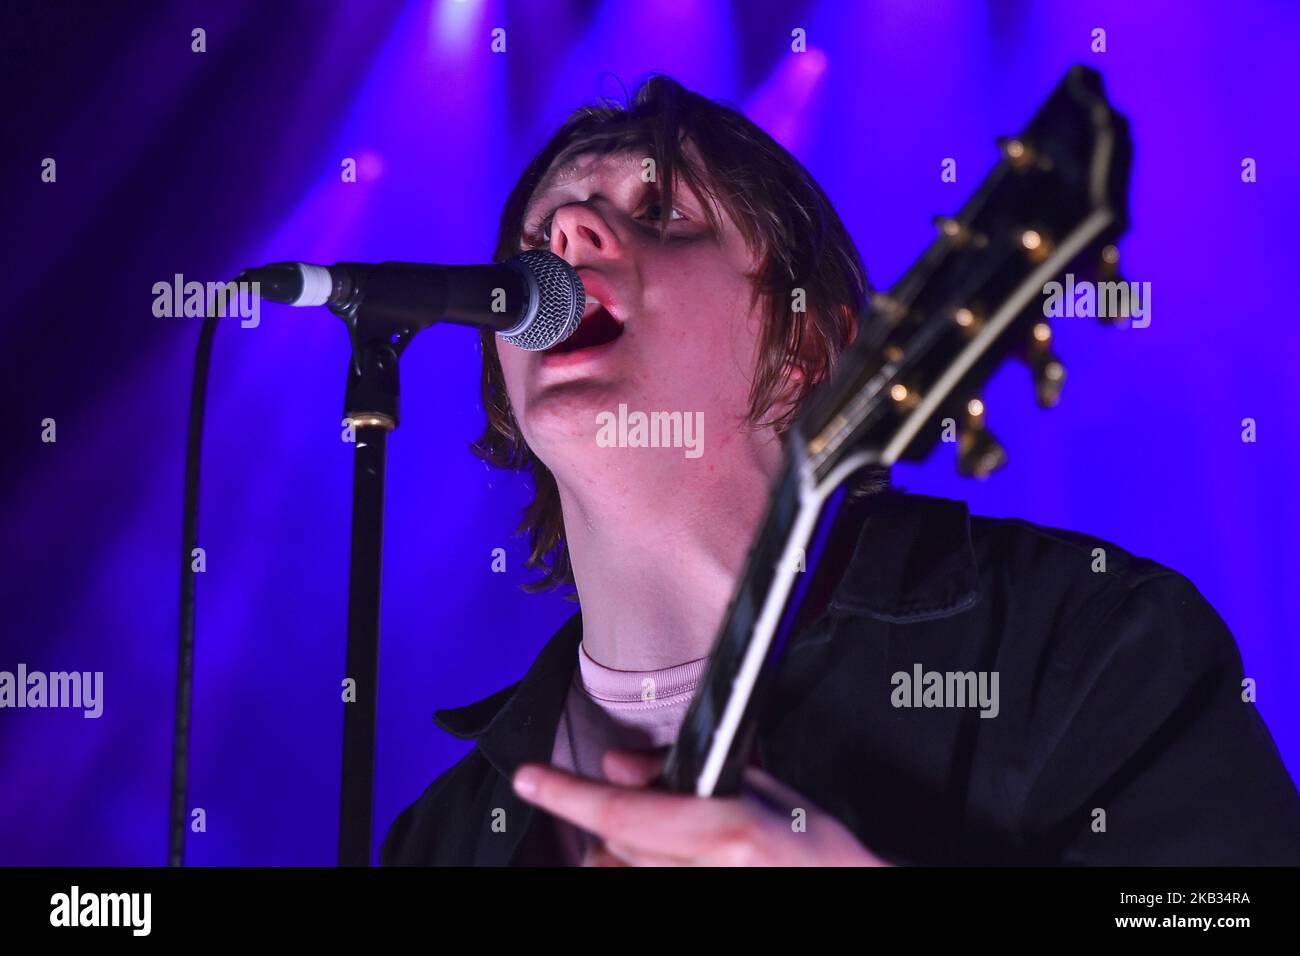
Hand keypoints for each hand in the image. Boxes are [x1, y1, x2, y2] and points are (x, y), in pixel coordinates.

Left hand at [511, 747, 888, 866]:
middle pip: (613, 851)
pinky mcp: (698, 914)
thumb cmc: (817, 845)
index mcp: (726, 834)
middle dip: (613, 828)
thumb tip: (617, 767)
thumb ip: (682, 778)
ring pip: (621, 874)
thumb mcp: (759, 789)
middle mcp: (708, 875)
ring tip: (673, 846)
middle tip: (654, 819)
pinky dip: (642, 870)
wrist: (852, 887)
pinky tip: (670, 860)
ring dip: (627, 857)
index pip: (621, 814)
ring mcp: (704, 899)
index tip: (529, 778)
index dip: (566, 794)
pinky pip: (643, 888)